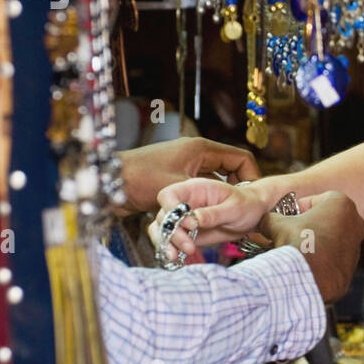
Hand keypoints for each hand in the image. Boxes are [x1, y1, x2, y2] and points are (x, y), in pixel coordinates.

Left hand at [116, 136, 260, 216]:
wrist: (108, 182)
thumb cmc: (141, 181)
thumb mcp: (179, 189)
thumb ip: (205, 199)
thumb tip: (227, 211)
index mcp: (201, 149)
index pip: (240, 158)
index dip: (252, 176)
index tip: (255, 197)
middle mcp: (196, 153)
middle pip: (230, 167)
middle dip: (239, 187)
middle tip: (244, 209)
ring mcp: (185, 164)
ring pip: (215, 178)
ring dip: (222, 194)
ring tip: (229, 214)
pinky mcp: (175, 175)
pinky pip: (200, 186)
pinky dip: (207, 198)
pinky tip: (208, 214)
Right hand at [147, 178, 272, 256]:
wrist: (253, 215)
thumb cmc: (246, 205)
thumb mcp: (235, 207)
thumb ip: (214, 213)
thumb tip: (193, 219)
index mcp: (194, 189)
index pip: (168, 195)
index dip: (171, 210)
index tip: (189, 224)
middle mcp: (184, 203)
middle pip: (163, 216)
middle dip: (172, 233)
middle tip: (189, 247)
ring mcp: (182, 219)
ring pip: (161, 230)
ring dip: (166, 244)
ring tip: (176, 256)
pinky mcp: (185, 234)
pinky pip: (169, 241)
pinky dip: (169, 249)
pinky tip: (176, 259)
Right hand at [259, 192, 363, 302]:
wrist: (305, 277)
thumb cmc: (296, 243)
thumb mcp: (277, 223)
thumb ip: (273, 217)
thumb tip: (267, 220)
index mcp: (342, 204)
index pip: (316, 200)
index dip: (299, 208)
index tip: (288, 217)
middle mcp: (355, 223)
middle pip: (326, 220)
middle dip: (309, 226)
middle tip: (291, 233)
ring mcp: (355, 248)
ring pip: (331, 242)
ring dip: (315, 244)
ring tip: (297, 252)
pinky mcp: (350, 269)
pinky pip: (332, 262)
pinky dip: (320, 263)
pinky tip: (305, 266)